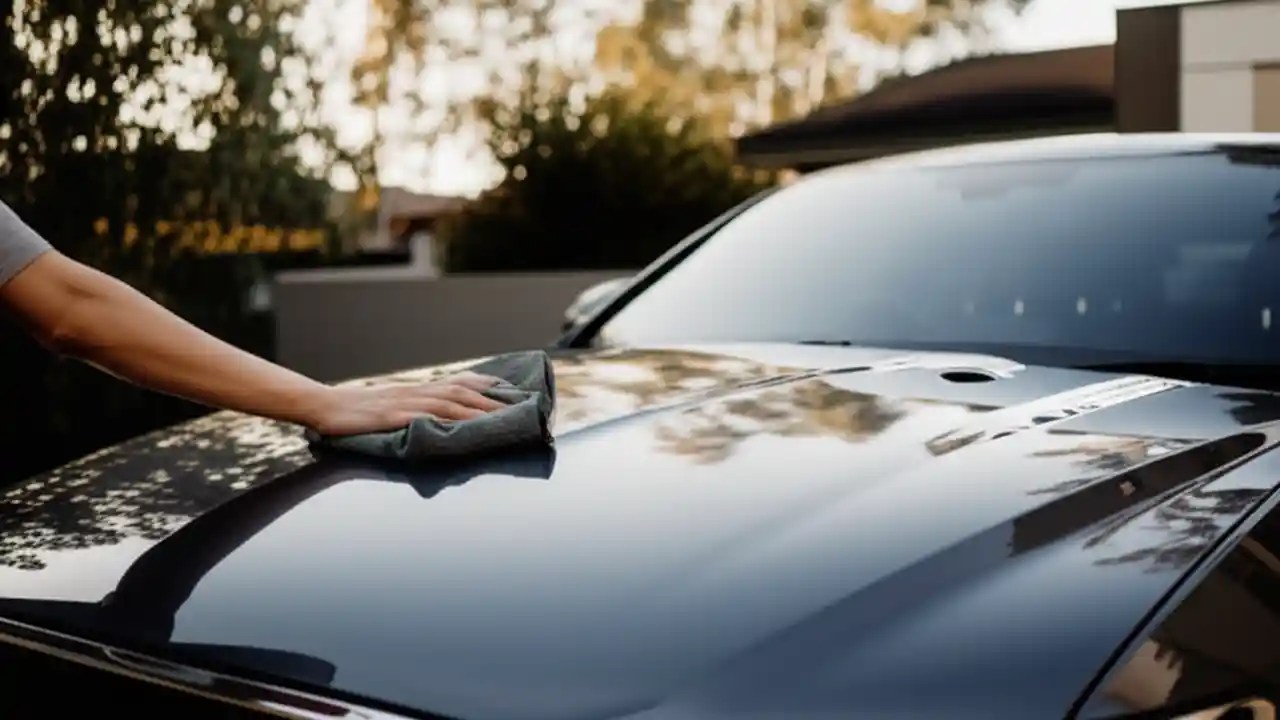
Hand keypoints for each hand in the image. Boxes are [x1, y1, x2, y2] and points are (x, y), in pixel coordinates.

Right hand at [303, 372, 507, 435]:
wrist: (324, 406)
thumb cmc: (356, 412)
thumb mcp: (391, 408)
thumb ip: (416, 410)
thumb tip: (440, 419)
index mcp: (417, 390)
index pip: (460, 381)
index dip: (488, 384)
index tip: (513, 389)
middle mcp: (416, 391)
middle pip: (462, 391)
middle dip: (494, 399)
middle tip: (522, 406)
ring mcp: (405, 403)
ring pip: (449, 402)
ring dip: (478, 409)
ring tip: (503, 417)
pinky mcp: (392, 417)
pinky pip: (423, 417)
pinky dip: (446, 419)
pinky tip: (462, 425)